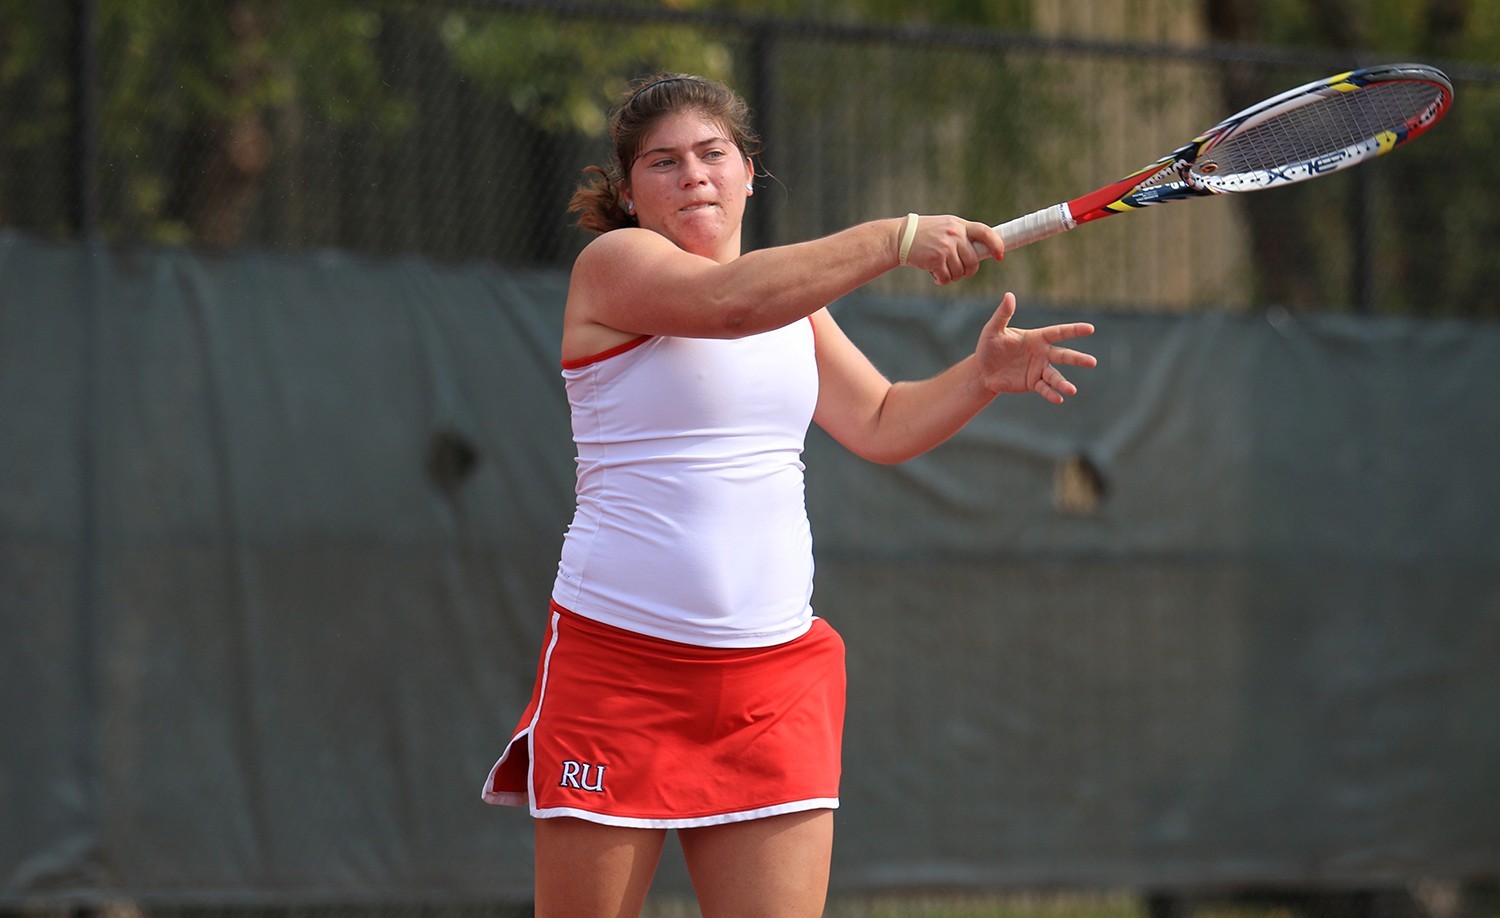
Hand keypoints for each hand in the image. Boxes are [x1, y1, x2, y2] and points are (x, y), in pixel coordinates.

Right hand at [902, 216, 1005, 284]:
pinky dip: (942, 280)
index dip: (996, 245)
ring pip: (960, 272)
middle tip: (959, 270)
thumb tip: (981, 250)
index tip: (999, 256)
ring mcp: (945, 246)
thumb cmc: (924, 234)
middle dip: (968, 270)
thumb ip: (962, 235)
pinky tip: (934, 274)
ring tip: (942, 269)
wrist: (900, 237)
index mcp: (960, 225)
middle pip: (973, 261)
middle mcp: (955, 234)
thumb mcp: (945, 226)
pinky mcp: (936, 259)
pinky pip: (947, 278)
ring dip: (952, 276)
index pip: (985, 232)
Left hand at [975, 293, 1096, 403]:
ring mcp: (1038, 370)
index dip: (1074, 330)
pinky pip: (1044, 388)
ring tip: (1071, 390)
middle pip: (1063, 356)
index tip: (1090, 328)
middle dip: (1077, 359)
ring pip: (1055, 376)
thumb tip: (1009, 295)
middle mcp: (1042, 354)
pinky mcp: (1032, 383)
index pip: (1058, 333)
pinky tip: (1059, 398)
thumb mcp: (993, 330)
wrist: (982, 370)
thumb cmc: (989, 346)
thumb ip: (1003, 314)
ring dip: (1063, 383)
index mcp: (1036, 338)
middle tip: (1092, 362)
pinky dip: (1051, 393)